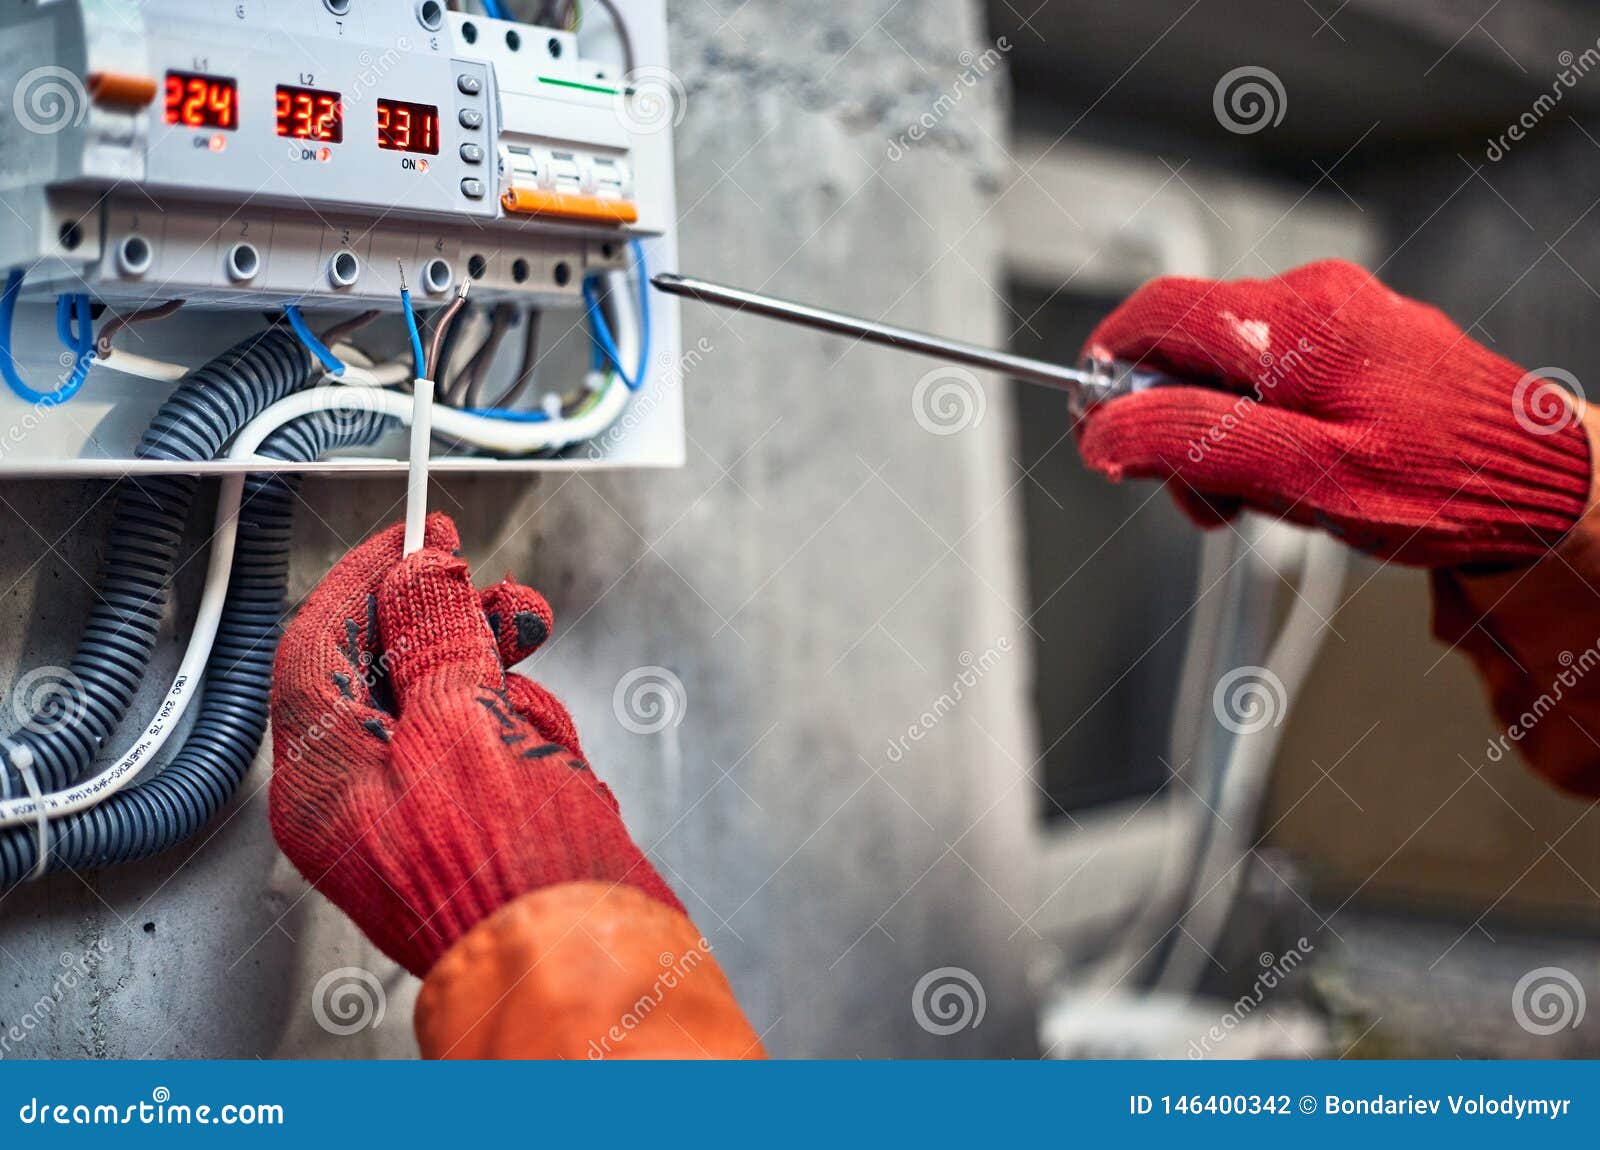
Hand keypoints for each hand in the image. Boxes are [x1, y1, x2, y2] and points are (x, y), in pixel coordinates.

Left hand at [269, 513, 681, 976]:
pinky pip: (487, 754)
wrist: (586, 974)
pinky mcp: (470, 832)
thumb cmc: (515, 879)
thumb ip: (436, 637)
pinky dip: (527, 741)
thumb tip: (419, 573)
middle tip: (509, 609)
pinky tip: (556, 765)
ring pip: (448, 708)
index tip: (418, 535)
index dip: (370, 577)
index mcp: (323, 779)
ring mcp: (413, 819)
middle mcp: (355, 801)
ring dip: (505, 696)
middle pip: (386, 671)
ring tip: (543, 730)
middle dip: (456, 636)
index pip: (318, 645)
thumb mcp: (468, 725)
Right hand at [1076, 259, 1593, 566]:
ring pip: (1227, 363)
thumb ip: (1199, 447)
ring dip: (1216, 432)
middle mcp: (1315, 300)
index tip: (1097, 426)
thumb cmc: (1443, 485)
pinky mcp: (1357, 336)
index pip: (1156, 313)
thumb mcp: (1305, 480)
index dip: (1106, 368)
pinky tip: (1292, 470)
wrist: (1545, 482)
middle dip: (1167, 419)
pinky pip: (1273, 370)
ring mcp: (1339, 313)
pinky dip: (1260, 422)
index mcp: (1296, 324)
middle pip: (1187, 342)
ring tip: (1259, 496)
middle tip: (1199, 496)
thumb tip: (1109, 430)